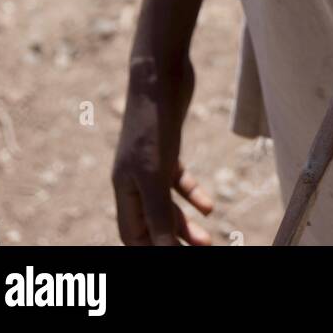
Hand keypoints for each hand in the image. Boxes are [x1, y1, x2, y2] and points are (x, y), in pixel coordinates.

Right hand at [112, 56, 213, 245]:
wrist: (161, 74)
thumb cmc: (152, 124)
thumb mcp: (156, 173)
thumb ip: (159, 213)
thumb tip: (163, 250)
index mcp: (123, 187)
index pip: (132, 234)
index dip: (149, 250)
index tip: (172, 258)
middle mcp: (134, 177)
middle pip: (152, 221)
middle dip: (172, 241)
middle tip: (201, 251)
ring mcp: (151, 161)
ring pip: (166, 203)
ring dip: (185, 223)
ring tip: (207, 239)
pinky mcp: (168, 146)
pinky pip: (178, 180)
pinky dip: (192, 194)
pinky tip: (209, 207)